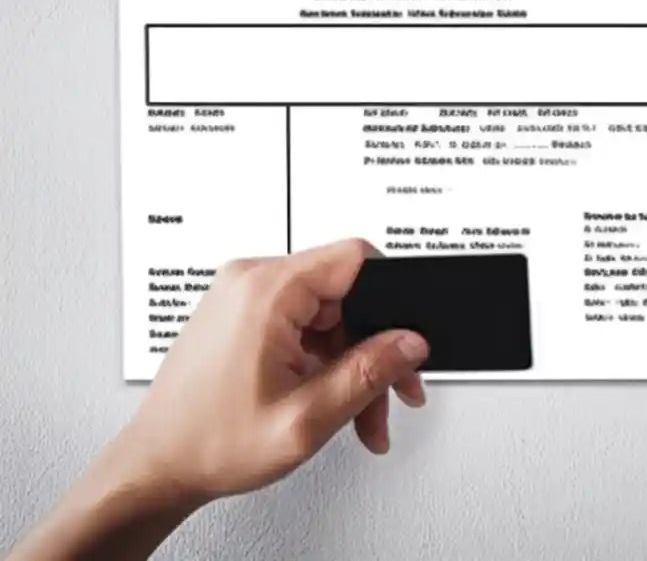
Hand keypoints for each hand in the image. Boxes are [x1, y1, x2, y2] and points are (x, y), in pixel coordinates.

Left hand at [129, 238, 430, 498]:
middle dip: (374, 349)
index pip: (356, 258)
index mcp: (265, 292)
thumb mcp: (308, 417)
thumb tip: (411, 343)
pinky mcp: (241, 313)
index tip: (405, 339)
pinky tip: (329, 397)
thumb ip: (369, 373)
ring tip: (357, 412)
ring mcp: (242, 296)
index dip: (392, 300)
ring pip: (329, 314)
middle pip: (346, 295)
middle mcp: (250, 281)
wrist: (157, 466)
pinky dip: (324, 359)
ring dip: (350, 362)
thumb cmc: (208, 444)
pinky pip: (303, 323)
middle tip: (390, 394)